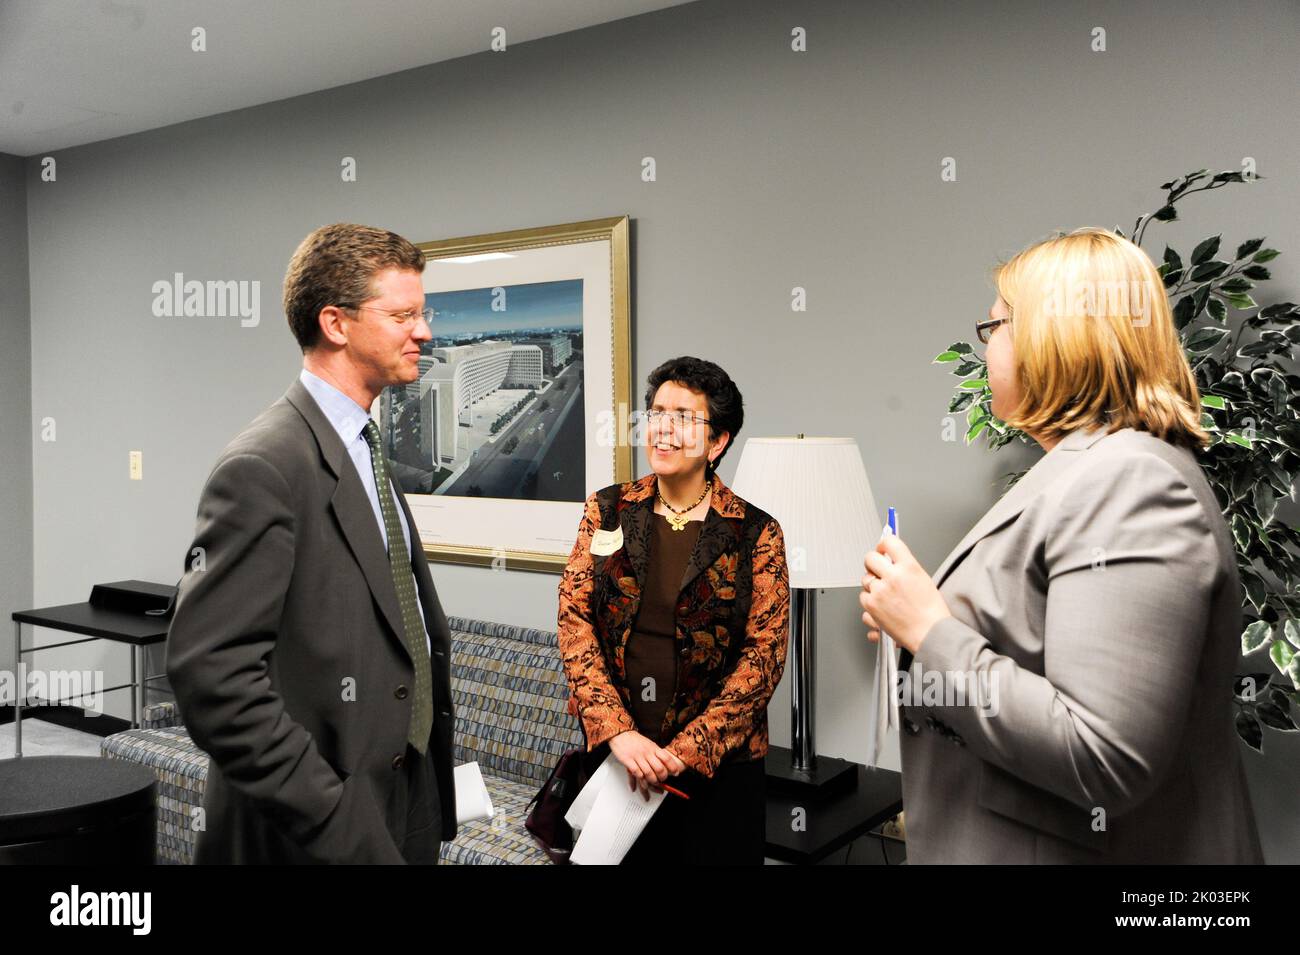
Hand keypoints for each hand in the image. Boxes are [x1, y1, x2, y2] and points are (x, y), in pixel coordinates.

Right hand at [608, 730, 686, 800]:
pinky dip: (640, 779)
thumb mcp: (649, 744)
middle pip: (659, 768)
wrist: (621, 734)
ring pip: (648, 773)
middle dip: (662, 777)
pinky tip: (642, 780)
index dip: (673, 767)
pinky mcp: (628, 760)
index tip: (675, 773)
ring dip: (652, 780)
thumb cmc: (636, 741)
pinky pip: (637, 772)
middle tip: (663, 780)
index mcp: (653, 748)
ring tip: (653, 782)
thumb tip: (666, 763)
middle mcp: (647, 752)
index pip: (667, 758)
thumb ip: (657, 753)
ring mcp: (637, 757)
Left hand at [859, 529, 951, 654]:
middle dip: (873, 563)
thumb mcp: (923, 579)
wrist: (931, 634)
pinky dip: (871, 602)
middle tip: (878, 571)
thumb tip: (892, 559)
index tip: (882, 549)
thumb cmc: (932, 612)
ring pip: (865, 580)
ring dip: (873, 586)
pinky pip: (863, 598)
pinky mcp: (871, 606)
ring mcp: (880, 591)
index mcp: (909, 567)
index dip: (883, 545)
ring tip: (888, 596)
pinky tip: (883, 607)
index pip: (889, 542)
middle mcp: (892, 577)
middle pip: (870, 558)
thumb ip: (905, 567)